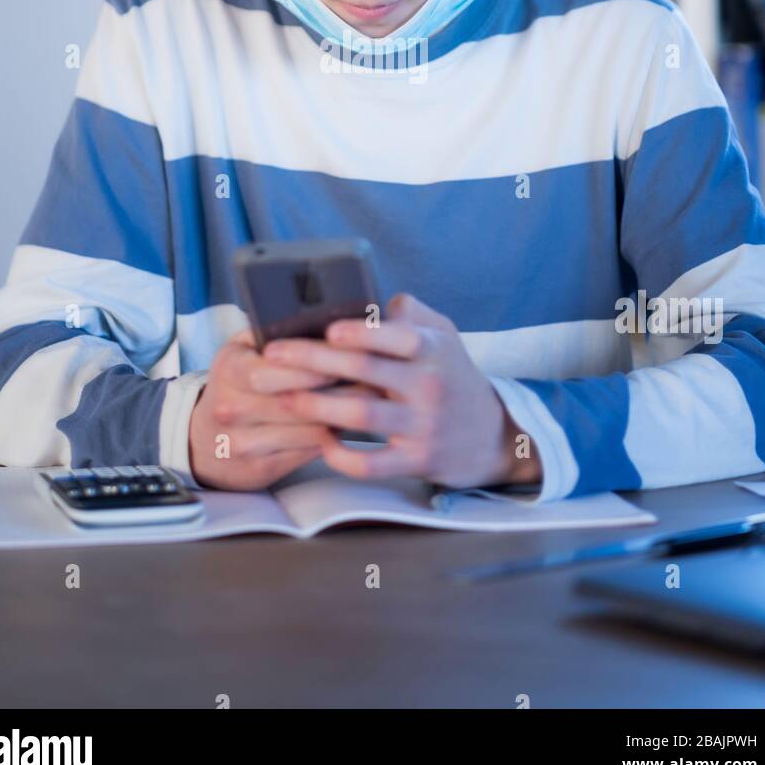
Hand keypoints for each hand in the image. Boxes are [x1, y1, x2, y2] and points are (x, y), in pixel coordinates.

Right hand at [188, 327, 374, 489]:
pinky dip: (332, 438)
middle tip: (374, 378)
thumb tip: (323, 314)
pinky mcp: (258, 470)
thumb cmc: (236, 385)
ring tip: (372, 400)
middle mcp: (230, 408)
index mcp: (229, 370)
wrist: (201, 440)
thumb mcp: (242, 351)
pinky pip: (306, 453)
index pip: (272, 368)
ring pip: (306, 430)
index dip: (313, 364)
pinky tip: (348, 423)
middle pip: (295, 401)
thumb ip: (272, 332)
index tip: (347, 355)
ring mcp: (242, 443)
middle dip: (338, 389)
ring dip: (343, 415)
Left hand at [258, 292, 542, 488]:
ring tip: (281, 399)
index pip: (398, 336)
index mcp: (432, 349)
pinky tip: (320, 445)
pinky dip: (343, 457)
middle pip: (366, 371)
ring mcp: (422, 425)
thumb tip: (367, 300)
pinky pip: (373, 464)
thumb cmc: (452, 374)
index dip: (363, 333)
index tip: (328, 330)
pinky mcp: (416, 460)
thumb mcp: (443, 334)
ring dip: (316, 407)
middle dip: (313, 362)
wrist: (491, 434)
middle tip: (273, 357)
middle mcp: (428, 385)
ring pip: (362, 416)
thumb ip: (408, 312)